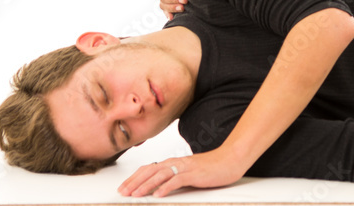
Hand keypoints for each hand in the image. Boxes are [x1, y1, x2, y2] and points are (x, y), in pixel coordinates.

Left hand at [118, 149, 246, 197]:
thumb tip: (160, 186)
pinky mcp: (195, 173)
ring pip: (161, 174)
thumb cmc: (212, 167)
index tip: (124, 187)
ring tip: (136, 194)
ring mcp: (186, 167)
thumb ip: (175, 177)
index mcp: (174, 162)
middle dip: (135, 182)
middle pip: (151, 170)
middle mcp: (177, 163)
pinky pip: (178, 180)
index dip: (134, 177)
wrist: (231, 159)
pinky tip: (159, 195)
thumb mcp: (190, 172)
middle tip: (123, 192)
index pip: (149, 168)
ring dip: (146, 185)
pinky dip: (166, 187)